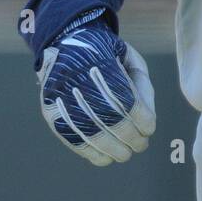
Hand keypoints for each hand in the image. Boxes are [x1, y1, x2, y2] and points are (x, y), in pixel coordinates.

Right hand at [37, 18, 155, 166]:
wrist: (64, 43)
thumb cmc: (103, 52)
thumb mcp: (126, 56)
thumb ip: (140, 83)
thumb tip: (146, 116)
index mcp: (104, 65)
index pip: (129, 103)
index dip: (143, 120)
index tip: (149, 128)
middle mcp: (83, 83)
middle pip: (115, 122)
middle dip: (132, 139)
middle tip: (140, 144)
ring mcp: (65, 99)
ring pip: (95, 136)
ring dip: (115, 150)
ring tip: (125, 153)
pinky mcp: (52, 113)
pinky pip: (74, 141)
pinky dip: (93, 153)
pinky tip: (105, 157)